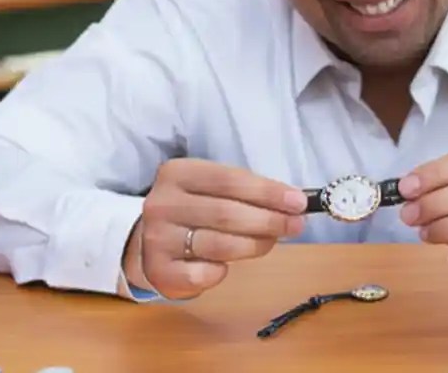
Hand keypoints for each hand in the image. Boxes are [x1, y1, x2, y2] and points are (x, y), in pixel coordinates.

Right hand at [123, 158, 308, 299]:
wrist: (149, 242)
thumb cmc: (195, 211)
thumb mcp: (214, 189)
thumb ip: (249, 192)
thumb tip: (295, 204)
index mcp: (178, 173)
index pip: (230, 179)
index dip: (268, 192)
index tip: (299, 202)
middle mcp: (162, 204)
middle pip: (227, 213)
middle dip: (269, 220)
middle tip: (295, 225)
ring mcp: (157, 239)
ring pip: (220, 245)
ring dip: (256, 245)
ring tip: (271, 241)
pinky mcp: (159, 271)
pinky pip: (204, 274)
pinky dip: (223, 272)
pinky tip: (226, 265)